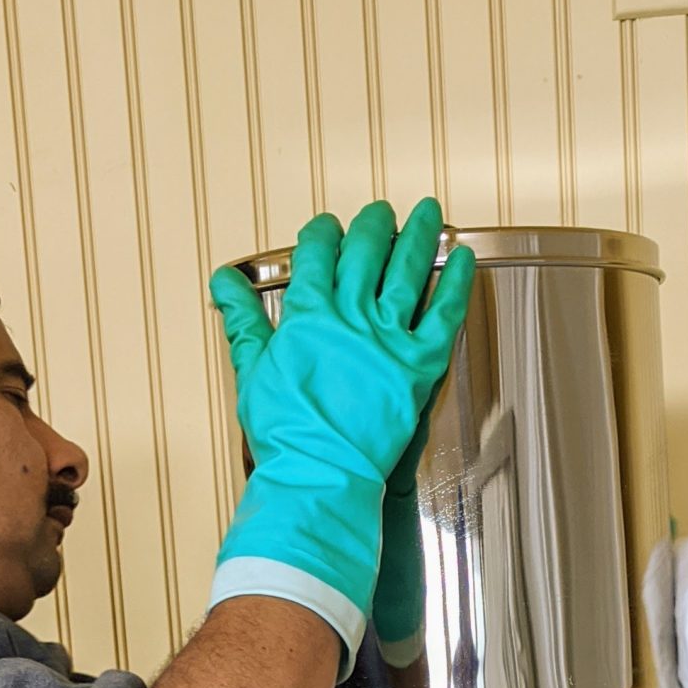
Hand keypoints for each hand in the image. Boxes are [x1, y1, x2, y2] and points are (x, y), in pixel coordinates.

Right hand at [207, 200, 473, 670]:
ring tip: (427, 212)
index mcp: (308, 317)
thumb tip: (224, 282)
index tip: (328, 226)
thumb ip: (244, 321)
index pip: (317, 256)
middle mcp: (350, 318)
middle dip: (373, 226)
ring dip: (418, 235)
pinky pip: (445, 311)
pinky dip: (456, 280)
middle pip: (365, 253)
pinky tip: (463, 257)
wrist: (320, 475)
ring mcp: (388, 338)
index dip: (323, 235)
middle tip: (381, 212)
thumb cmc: (286, 435)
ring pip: (408, 270)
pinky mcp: (420, 363)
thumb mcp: (253, 372)